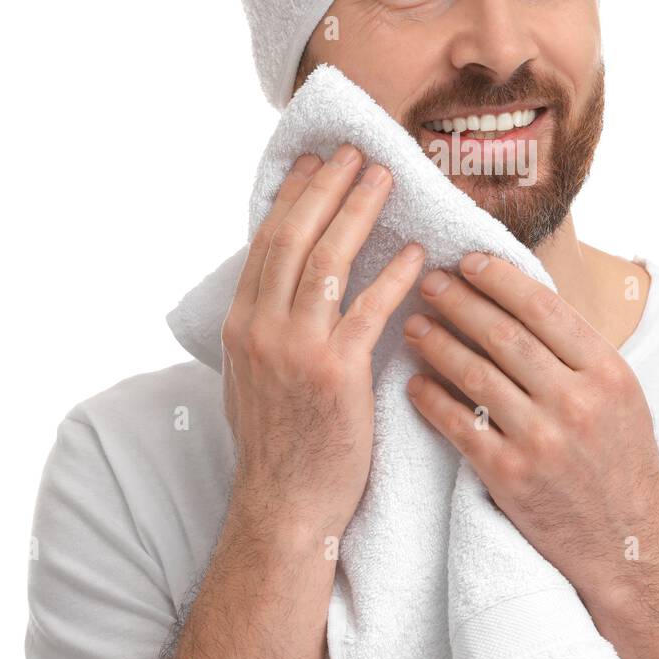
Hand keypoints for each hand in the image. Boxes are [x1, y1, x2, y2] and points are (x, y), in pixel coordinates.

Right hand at [220, 145, 424, 540]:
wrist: (284, 506)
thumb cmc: (279, 442)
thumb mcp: (252, 375)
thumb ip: (267, 324)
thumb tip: (286, 283)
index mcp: (240, 323)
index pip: (266, 242)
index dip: (293, 196)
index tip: (314, 161)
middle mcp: (260, 328)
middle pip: (294, 238)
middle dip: (326, 188)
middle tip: (354, 152)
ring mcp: (295, 350)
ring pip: (328, 262)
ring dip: (359, 213)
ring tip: (386, 179)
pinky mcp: (335, 375)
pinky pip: (368, 311)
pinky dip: (394, 277)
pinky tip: (417, 253)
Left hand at [401, 253, 658, 612]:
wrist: (628, 546)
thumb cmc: (623, 464)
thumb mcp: (622, 397)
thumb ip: (580, 353)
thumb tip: (523, 300)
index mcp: (608, 373)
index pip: (544, 308)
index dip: (499, 279)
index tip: (468, 261)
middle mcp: (577, 401)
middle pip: (503, 334)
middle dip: (459, 302)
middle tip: (428, 282)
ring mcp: (542, 440)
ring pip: (474, 374)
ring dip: (436, 343)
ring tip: (413, 325)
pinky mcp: (509, 476)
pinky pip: (457, 424)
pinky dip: (431, 398)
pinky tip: (415, 382)